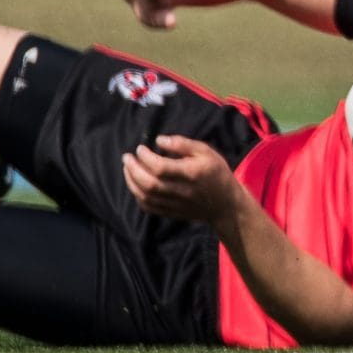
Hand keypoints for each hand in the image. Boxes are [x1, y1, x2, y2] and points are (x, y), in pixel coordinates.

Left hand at [121, 135, 236, 222]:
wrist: (225, 204)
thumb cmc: (216, 172)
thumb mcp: (206, 152)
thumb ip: (183, 144)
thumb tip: (159, 140)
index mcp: (191, 173)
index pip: (161, 167)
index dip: (146, 157)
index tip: (140, 148)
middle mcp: (181, 190)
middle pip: (149, 183)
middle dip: (133, 169)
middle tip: (127, 157)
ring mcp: (175, 204)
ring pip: (145, 196)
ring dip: (131, 182)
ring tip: (127, 168)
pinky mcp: (171, 213)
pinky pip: (148, 207)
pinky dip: (137, 196)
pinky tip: (135, 184)